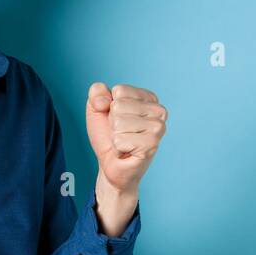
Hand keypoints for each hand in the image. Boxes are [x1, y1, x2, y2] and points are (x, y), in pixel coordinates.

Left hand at [84, 82, 165, 234]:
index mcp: (148, 97)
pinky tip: (127, 151)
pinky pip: (120, 140)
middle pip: (119, 105)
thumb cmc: (107, 135)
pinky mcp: (152, 145)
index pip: (120, 90)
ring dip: (116, 135)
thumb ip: (96, 92)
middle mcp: (159, 110)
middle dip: (112, 122)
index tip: (118, 118)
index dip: (110, 106)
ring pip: (119, 122)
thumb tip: (104, 101)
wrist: (111, 164)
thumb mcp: (96, 108)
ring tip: (124, 142)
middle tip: (121, 133)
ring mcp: (158, 128)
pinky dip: (118, 147)